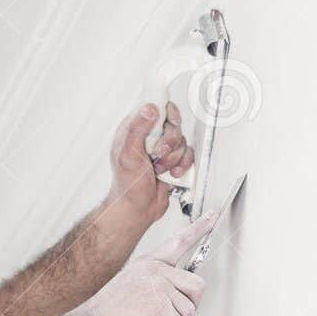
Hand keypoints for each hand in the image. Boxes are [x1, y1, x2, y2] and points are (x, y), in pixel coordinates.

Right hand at [76, 213, 215, 315]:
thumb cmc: (111, 309)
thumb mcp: (134, 283)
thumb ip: (159, 281)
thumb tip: (184, 293)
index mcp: (149, 262)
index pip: (179, 241)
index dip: (199, 228)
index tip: (213, 215)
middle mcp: (156, 270)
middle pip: (198, 285)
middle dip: (191, 304)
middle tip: (176, 315)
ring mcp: (158, 286)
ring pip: (190, 309)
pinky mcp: (160, 305)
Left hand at [106, 101, 195, 224]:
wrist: (138, 208)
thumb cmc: (127, 185)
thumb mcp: (128, 155)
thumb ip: (137, 129)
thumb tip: (149, 108)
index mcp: (133, 129)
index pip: (154, 107)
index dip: (165, 112)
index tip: (169, 120)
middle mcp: (149, 136)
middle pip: (173, 124)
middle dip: (169, 143)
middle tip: (158, 153)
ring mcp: (162, 148)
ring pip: (182, 141)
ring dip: (173, 158)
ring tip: (160, 168)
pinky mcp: (174, 160)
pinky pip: (188, 155)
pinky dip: (182, 166)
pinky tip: (171, 173)